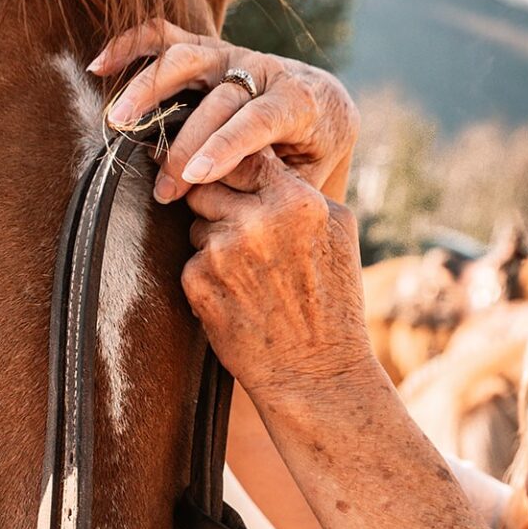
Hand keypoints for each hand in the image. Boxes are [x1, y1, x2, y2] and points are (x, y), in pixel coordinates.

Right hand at [88, 18, 358, 203]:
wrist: (323, 107)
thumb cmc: (312, 154)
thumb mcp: (311, 176)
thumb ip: (279, 184)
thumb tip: (237, 203)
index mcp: (298, 101)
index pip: (259, 120)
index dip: (225, 146)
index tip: (194, 176)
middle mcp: (263, 69)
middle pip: (216, 100)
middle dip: (185, 147)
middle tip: (164, 190)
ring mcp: (231, 55)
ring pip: (185, 59)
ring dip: (147, 89)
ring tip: (117, 122)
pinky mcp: (206, 50)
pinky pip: (163, 37)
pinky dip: (130, 46)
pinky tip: (99, 66)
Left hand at [182, 154, 375, 408]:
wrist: (315, 373)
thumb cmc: (333, 303)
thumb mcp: (338, 232)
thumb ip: (301, 190)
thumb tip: (261, 155)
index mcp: (297, 200)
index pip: (248, 155)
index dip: (237, 166)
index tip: (234, 177)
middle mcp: (256, 220)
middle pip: (211, 184)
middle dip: (220, 203)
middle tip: (245, 236)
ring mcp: (222, 250)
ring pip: (197, 222)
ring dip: (213, 240)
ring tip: (250, 276)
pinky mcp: (197, 281)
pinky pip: (190, 260)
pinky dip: (206, 276)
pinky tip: (237, 299)